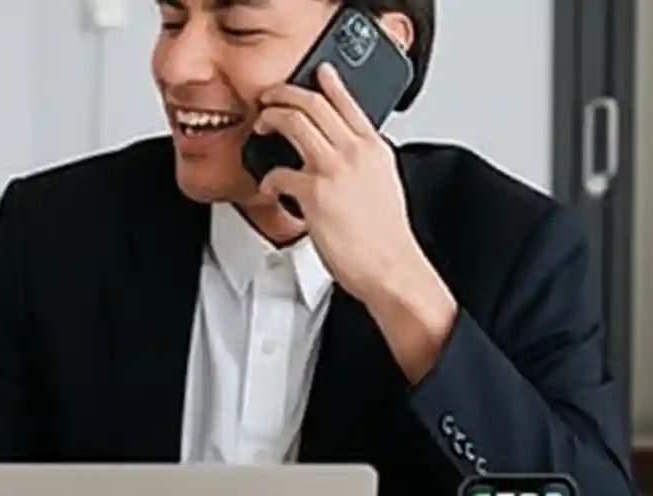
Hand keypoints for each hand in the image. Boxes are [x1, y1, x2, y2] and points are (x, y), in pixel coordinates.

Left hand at [254, 63, 458, 379]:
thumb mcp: (385, 185)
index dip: (330, 82)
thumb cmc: (387, 237)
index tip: (318, 71)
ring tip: (262, 125)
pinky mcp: (314, 193)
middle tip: (271, 98)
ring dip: (270, 118)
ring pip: (293, 121)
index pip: (350, 102)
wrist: (390, 267)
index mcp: (375, 149)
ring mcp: (334, 170)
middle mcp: (355, 152)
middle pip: (313, 103)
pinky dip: (267, 178)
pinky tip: (267, 186)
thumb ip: (365, 163)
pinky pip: (278, 173)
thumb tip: (346, 157)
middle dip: (284, 94)